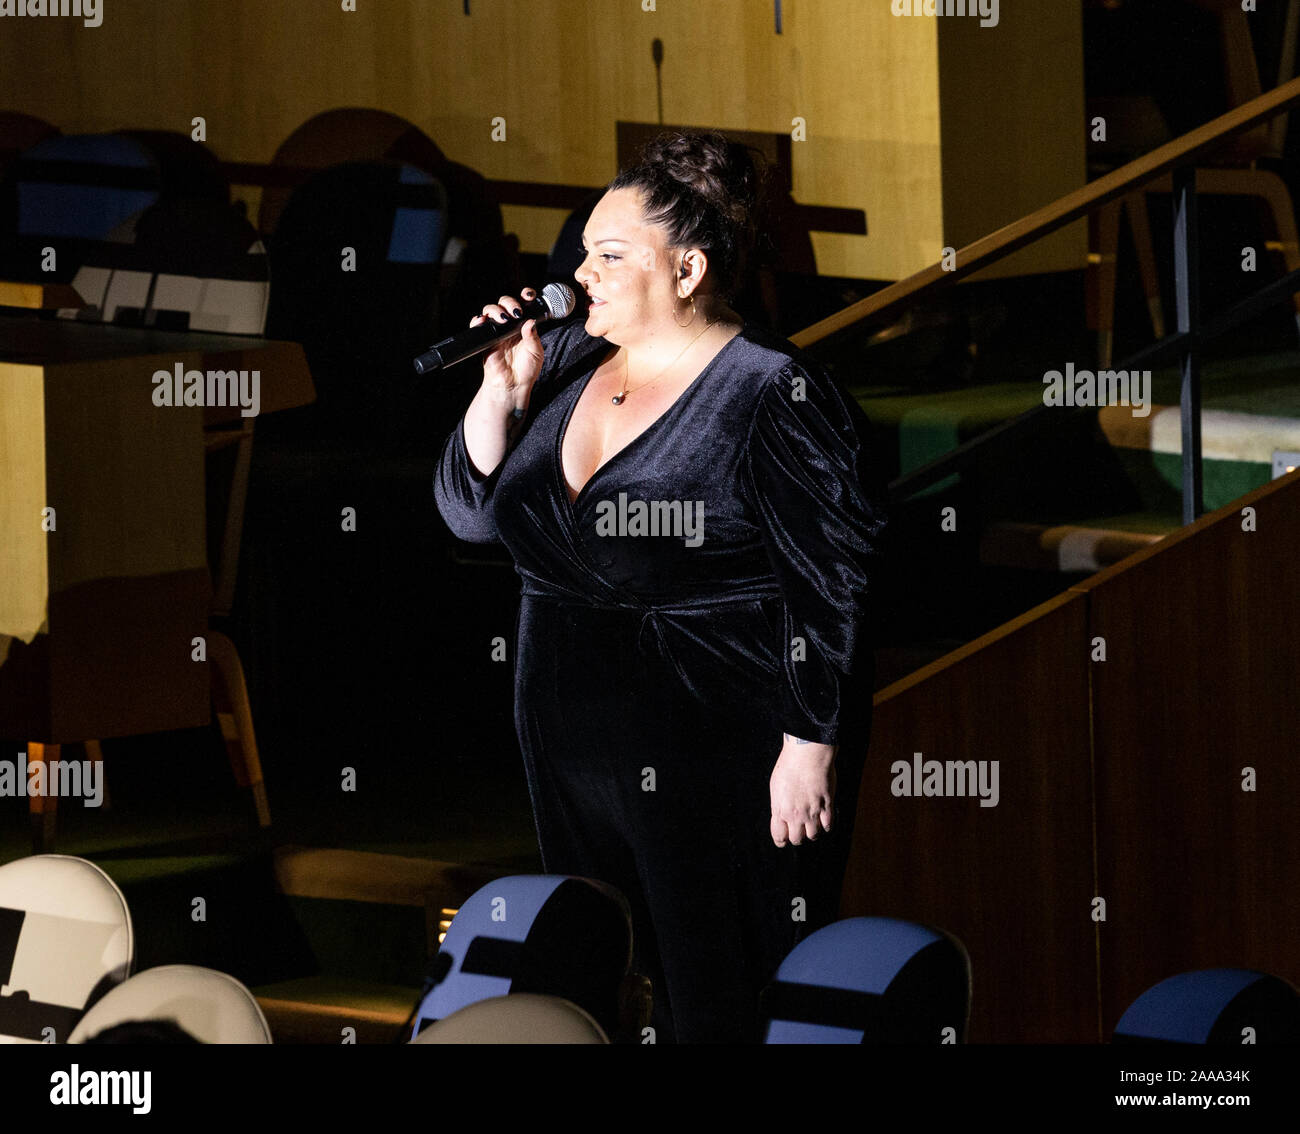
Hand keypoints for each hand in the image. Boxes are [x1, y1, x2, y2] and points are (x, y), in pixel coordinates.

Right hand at [472, 287, 544, 413]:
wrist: (513, 385)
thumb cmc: (527, 369)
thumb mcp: (536, 352)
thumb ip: (533, 336)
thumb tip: (530, 321)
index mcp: (523, 325)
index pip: (523, 303)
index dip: (525, 296)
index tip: (528, 295)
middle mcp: (509, 325)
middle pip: (505, 303)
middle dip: (509, 302)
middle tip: (515, 313)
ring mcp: (496, 331)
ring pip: (491, 310)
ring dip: (495, 310)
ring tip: (502, 320)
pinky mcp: (485, 339)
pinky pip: (478, 325)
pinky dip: (478, 320)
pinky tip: (483, 321)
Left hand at [769, 734, 836, 847]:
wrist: (807, 754)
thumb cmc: (789, 766)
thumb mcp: (776, 787)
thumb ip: (779, 805)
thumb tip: (781, 816)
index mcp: (780, 810)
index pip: (779, 837)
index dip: (781, 840)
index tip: (783, 840)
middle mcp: (796, 815)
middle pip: (797, 840)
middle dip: (797, 837)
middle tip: (798, 831)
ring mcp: (813, 812)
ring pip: (813, 835)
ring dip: (812, 832)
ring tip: (811, 825)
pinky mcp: (827, 806)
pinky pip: (828, 826)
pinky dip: (825, 826)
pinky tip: (823, 820)